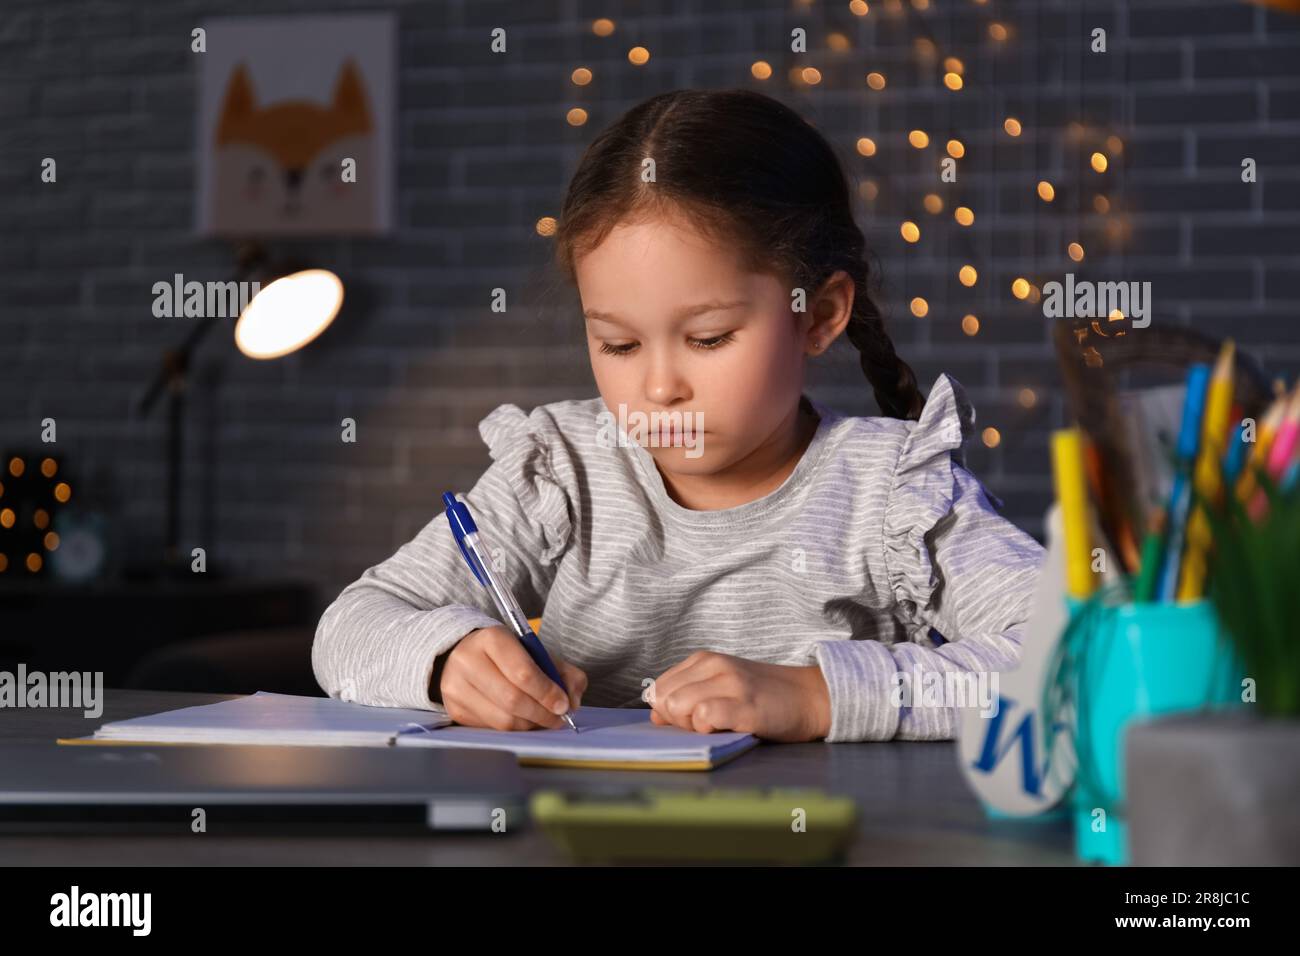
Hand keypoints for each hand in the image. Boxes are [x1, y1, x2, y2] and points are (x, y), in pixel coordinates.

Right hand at [436, 626, 586, 730]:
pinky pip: (491, 728)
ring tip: (542, 720)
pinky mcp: (454, 708)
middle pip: (512, 699)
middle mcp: (468, 661)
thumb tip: (572, 701)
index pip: (523, 672)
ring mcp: (456, 687)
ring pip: (502, 720)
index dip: (547, 693)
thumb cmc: (506, 654)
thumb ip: (562, 672)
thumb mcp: (534, 652)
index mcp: (492, 638)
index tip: (564, 705)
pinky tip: (522, 720)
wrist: (463, 653)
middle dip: (542, 713)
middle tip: (558, 718)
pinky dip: (513, 728)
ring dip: (529, 725)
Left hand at [646, 651, 830, 741]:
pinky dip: (708, 729)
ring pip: (678, 706)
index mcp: (704, 660)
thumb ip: (687, 696)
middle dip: (676, 720)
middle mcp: (714, 665)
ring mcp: (731, 683)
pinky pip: (704, 716)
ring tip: (718, 726)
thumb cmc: (765, 698)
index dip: (668, 711)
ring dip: (692, 726)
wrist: (811, 698)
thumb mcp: (721, 689)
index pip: (658, 688)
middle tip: (705, 725)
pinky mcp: (746, 704)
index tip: (691, 718)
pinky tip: (728, 728)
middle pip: (663, 697)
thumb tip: (655, 714)